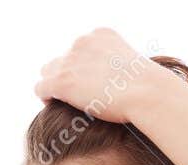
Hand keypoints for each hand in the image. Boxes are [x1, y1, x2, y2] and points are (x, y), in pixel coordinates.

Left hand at [33, 28, 178, 124]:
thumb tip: (110, 81)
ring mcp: (71, 60)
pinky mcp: (62, 81)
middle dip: (66, 75)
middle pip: (61, 59)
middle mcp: (83, 42)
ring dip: (54, 85)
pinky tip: (54, 105)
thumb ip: (114, 66)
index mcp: (100, 35)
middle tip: (76, 96)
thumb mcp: (131, 66)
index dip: (80, 68)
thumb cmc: (146, 87)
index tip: (87, 84)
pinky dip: (46, 97)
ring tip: (62, 101)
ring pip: (48, 72)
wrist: (146, 92)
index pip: (78, 50)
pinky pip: (41, 88)